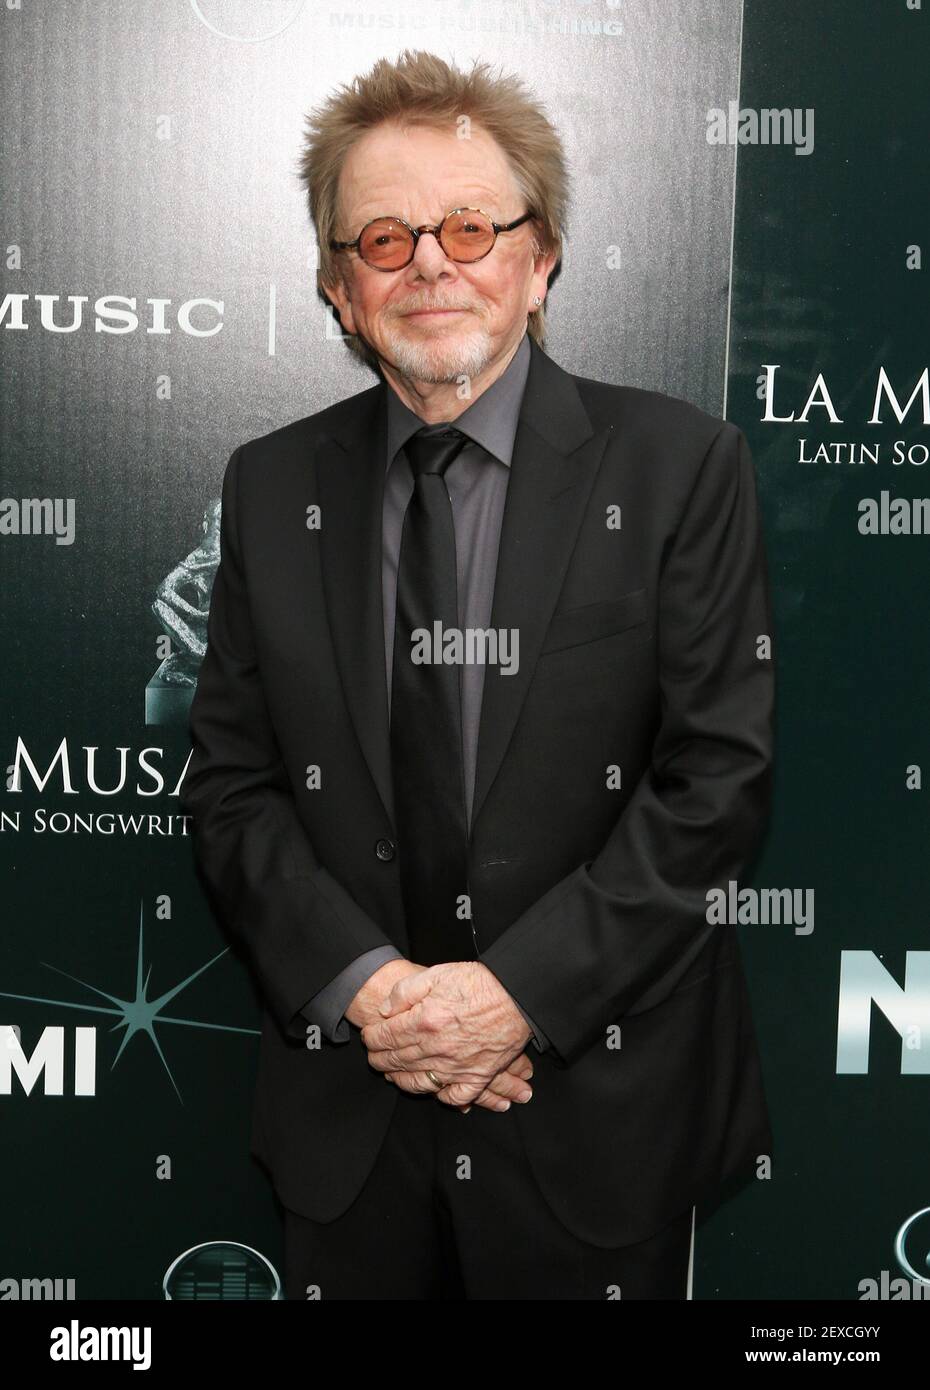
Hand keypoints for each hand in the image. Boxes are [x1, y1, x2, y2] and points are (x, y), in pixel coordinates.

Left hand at [360, 961, 532, 1106]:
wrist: (518, 995)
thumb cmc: (480, 983)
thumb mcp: (437, 973)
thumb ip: (405, 991)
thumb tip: (386, 1011)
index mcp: (425, 1021)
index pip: (384, 1037)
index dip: (371, 1037)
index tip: (369, 1035)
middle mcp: (437, 1048)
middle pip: (396, 1060)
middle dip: (379, 1059)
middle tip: (373, 1056)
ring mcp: (457, 1066)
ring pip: (417, 1082)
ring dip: (399, 1079)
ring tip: (391, 1073)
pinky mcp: (477, 1076)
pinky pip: (454, 1096)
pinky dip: (441, 1096)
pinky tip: (433, 1089)